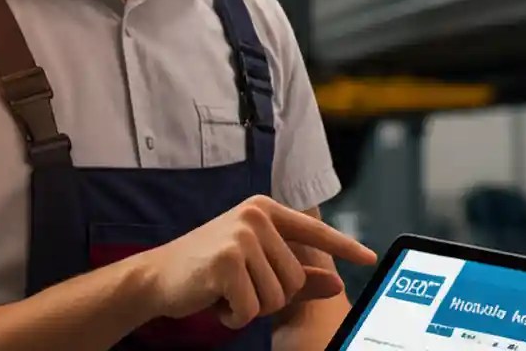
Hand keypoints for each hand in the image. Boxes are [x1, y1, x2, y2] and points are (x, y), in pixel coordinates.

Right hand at [138, 195, 376, 328]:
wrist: (156, 277)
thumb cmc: (207, 272)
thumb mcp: (255, 268)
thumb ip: (298, 276)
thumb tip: (337, 283)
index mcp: (265, 210)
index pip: (314, 230)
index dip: (345, 246)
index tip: (369, 258)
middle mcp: (256, 215)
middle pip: (295, 278)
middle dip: (270, 296)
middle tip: (239, 287)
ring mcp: (241, 236)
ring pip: (276, 295)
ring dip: (252, 307)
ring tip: (225, 291)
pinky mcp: (226, 261)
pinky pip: (252, 308)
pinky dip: (235, 315)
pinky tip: (215, 300)